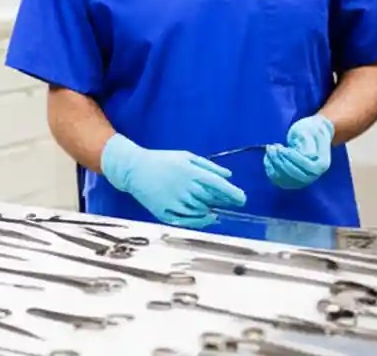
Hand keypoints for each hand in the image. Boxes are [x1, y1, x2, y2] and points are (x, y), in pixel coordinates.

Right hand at [101, 135, 246, 227]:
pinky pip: (187, 221)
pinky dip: (199, 221)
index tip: (242, 199)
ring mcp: (175, 202)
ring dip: (210, 211)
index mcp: (191, 173)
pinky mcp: (165, 212)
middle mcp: (185, 188)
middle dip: (223, 202)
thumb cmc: (162, 160)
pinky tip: (205, 216)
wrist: (133, 168)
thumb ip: (209, 166)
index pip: (219, 186)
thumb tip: (229, 175)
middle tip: (230, 202)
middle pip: (212, 200)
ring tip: (212, 206)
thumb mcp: (186, 156)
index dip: (234, 194)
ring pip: (201, 212)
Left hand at [264, 115, 333, 189]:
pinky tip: (268, 155)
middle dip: (280, 160)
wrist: (308, 140)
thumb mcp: (312, 131)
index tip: (281, 148)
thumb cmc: (310, 132)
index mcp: (322, 164)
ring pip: (283, 177)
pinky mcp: (288, 181)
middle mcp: (312, 176)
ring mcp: (300, 181)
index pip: (306, 165)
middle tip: (272, 147)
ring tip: (270, 148)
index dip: (292, 157)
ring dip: (273, 162)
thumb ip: (310, 141)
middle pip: (293, 173)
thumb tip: (308, 155)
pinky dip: (269, 166)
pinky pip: (275, 178)